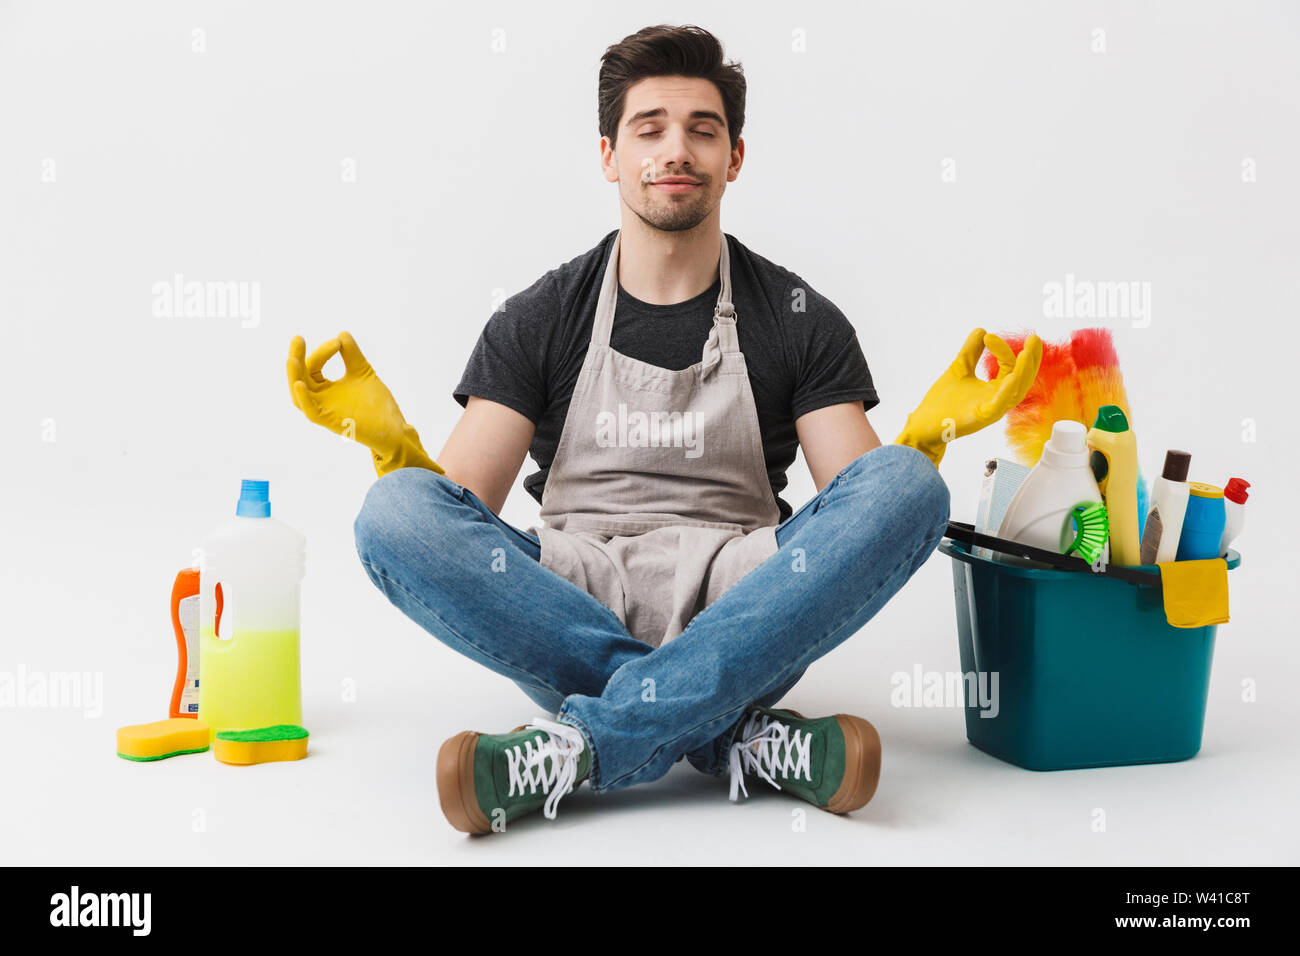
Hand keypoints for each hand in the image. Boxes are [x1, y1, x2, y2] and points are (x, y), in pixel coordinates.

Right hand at [287, 331, 443, 476]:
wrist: (394, 427)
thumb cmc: (377, 404)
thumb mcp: (362, 372)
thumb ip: (352, 355)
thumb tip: (341, 333)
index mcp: (325, 388)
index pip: (313, 366)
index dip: (323, 352)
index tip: (338, 342)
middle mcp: (321, 400)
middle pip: (300, 378)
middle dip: (296, 358)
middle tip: (297, 338)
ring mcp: (325, 412)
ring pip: (299, 396)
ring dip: (294, 377)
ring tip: (291, 359)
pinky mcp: (332, 423)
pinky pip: (311, 412)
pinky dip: (303, 399)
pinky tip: (299, 384)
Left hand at [894, 328, 1042, 467]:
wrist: (923, 425)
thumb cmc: (942, 403)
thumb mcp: (959, 369)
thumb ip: (971, 351)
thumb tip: (982, 330)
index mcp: (994, 389)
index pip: (1009, 366)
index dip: (1002, 349)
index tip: (987, 336)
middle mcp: (998, 399)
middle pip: (1023, 379)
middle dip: (1031, 359)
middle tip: (1034, 338)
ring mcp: (992, 409)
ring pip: (1016, 391)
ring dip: (1023, 372)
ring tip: (1027, 353)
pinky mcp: (982, 417)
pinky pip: (1000, 404)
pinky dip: (1007, 391)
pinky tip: (1009, 377)